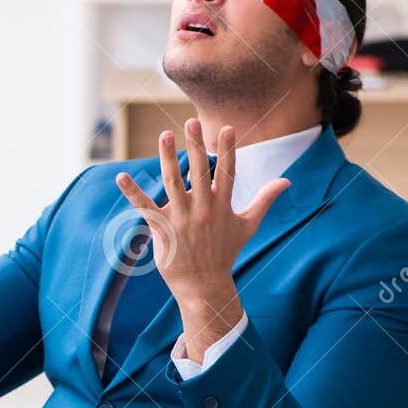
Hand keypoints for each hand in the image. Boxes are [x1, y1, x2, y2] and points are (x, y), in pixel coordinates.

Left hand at [115, 119, 289, 360]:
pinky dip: (132, 192)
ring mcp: (181, 218)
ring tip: (164, 135)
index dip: (227, 150)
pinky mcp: (162, 229)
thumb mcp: (248, 225)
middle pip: (198, 172)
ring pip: (172, 183)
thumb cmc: (225, 253)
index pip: (227, 172)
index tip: (226, 128)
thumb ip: (265, 200)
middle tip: (191, 121)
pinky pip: (145, 207)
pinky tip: (121, 177)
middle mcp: (202, 209)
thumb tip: (286, 182)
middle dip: (195, 146)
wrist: (204, 285)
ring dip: (167, 159)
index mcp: (222, 205)